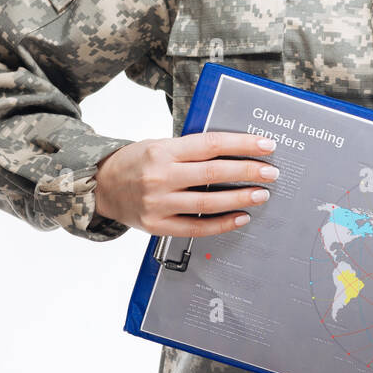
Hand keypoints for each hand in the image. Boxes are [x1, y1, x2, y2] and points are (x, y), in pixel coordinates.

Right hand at [93, 131, 279, 235]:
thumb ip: (191, 149)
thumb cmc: (136, 162)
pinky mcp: (158, 226)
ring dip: (240, 198)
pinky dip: (222, 223)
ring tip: (261, 194)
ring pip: (209, 202)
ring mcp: (159, 204)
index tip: (267, 145)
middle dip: (248, 171)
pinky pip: (197, 227)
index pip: (211, 144)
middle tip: (271, 172)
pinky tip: (241, 216)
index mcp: (163, 150)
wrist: (101, 187)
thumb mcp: (160, 145)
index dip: (242, 144)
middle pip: (214, 173)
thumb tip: (235, 151)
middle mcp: (160, 176)